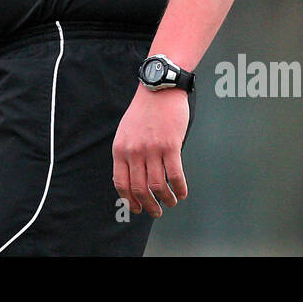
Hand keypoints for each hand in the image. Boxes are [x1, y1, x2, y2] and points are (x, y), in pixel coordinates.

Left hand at [112, 86, 189, 217]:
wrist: (158, 89)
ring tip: (171, 202)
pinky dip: (179, 188)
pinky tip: (182, 193)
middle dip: (149, 206)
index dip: (129, 200)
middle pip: (140, 189)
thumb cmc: (144, 110)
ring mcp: (152, 149)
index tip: (137, 209)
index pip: (121, 183)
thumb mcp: (125, 131)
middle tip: (156, 212)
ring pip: (158, 186)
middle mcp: (134, 151)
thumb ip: (127, 152)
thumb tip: (132, 176)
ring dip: (165, 199)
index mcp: (120, 149)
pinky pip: (175, 175)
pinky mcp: (170, 146)